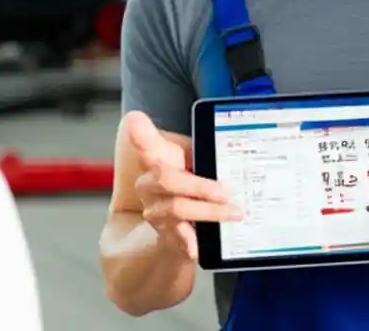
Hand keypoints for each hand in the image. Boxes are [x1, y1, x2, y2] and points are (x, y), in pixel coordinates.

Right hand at [124, 111, 241, 261]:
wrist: (176, 228)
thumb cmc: (189, 184)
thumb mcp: (195, 161)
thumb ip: (206, 154)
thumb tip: (233, 150)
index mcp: (156, 160)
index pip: (145, 141)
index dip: (139, 132)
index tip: (134, 120)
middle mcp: (149, 185)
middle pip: (166, 179)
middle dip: (199, 186)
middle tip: (226, 191)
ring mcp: (155, 210)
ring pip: (177, 209)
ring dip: (209, 212)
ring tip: (233, 213)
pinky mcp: (165, 235)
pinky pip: (176, 239)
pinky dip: (188, 242)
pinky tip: (196, 247)